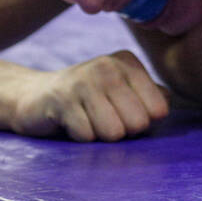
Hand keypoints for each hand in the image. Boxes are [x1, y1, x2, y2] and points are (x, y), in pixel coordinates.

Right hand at [12, 50, 170, 140]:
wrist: (36, 97)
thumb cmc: (89, 101)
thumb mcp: (124, 94)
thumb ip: (152, 98)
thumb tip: (165, 106)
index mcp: (128, 62)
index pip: (159, 109)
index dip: (144, 123)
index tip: (124, 115)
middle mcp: (108, 65)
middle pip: (138, 123)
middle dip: (123, 132)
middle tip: (103, 120)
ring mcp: (84, 80)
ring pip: (113, 132)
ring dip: (100, 136)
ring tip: (88, 121)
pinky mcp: (62, 99)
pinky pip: (87, 136)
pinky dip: (81, 138)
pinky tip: (70, 123)